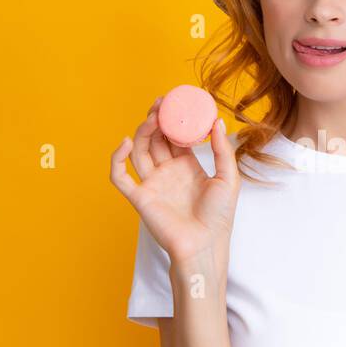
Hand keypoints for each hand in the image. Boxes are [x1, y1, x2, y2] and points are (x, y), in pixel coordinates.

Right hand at [109, 95, 240, 265]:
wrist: (205, 245)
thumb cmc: (219, 217)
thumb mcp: (228, 178)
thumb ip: (223, 150)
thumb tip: (217, 121)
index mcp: (187, 166)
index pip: (174, 136)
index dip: (173, 119)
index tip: (174, 101)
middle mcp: (167, 172)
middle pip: (155, 139)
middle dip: (156, 119)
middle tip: (161, 103)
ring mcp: (152, 184)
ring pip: (139, 151)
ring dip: (142, 132)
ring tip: (152, 118)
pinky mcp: (139, 197)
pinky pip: (119, 176)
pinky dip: (117, 159)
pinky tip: (126, 143)